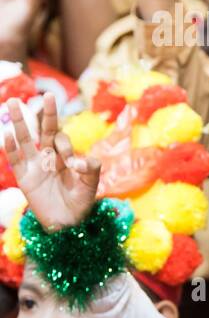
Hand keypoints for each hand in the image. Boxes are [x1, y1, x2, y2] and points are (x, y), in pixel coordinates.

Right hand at [1, 93, 99, 229]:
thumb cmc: (81, 202)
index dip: (65, 145)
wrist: (67, 222)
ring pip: (25, 140)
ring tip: (14, 103)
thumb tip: (80, 161)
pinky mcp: (24, 177)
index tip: (71, 163)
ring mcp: (35, 166)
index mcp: (66, 156)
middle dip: (46, 114)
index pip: (62, 139)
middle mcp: (49, 157)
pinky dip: (10, 147)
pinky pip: (15, 160)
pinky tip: (7, 134)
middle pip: (45, 131)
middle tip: (47, 94)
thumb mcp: (91, 185)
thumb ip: (91, 169)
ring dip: (20, 123)